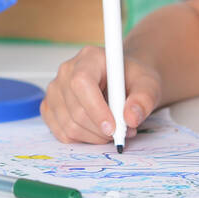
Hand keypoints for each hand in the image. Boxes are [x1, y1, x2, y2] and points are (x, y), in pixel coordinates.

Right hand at [41, 45, 162, 143]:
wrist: (122, 81)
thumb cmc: (132, 79)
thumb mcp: (148, 85)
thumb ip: (144, 99)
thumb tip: (131, 117)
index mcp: (89, 58)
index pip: (81, 83)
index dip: (95, 109)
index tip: (113, 128)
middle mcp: (66, 71)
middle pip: (75, 110)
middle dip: (101, 130)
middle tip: (123, 132)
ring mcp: (55, 89)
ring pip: (68, 125)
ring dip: (94, 137)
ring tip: (113, 130)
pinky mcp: (50, 106)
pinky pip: (61, 132)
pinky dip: (82, 139)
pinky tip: (96, 131)